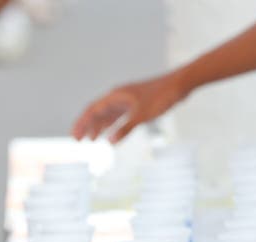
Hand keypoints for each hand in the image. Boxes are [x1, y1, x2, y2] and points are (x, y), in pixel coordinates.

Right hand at [71, 72, 187, 142]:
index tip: (75, 137)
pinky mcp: (135, 104)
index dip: (82, 124)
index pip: (92, 110)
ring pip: (107, 115)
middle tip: (79, 141)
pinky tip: (109, 133)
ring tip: (91, 140)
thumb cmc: (161, 96)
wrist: (180, 85)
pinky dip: (111, 125)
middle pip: (96, 112)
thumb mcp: (142, 115)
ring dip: (98, 127)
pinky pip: (117, 116)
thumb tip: (109, 142)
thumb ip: (125, 129)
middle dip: (87, 126)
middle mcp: (118, 97)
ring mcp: (126, 101)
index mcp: (116, 96)